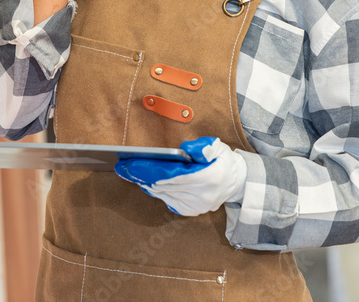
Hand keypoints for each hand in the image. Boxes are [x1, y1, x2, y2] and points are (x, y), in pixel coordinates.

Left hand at [114, 137, 246, 215]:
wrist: (235, 181)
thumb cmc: (222, 161)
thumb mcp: (216, 146)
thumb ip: (201, 147)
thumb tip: (184, 151)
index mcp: (209, 177)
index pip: (171, 174)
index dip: (149, 169)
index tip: (130, 164)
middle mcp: (202, 196)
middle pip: (163, 184)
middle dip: (141, 175)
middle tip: (122, 166)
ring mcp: (196, 206)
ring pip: (163, 193)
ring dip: (144, 182)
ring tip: (129, 172)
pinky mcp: (191, 211)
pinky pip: (167, 200)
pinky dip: (154, 190)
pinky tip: (144, 182)